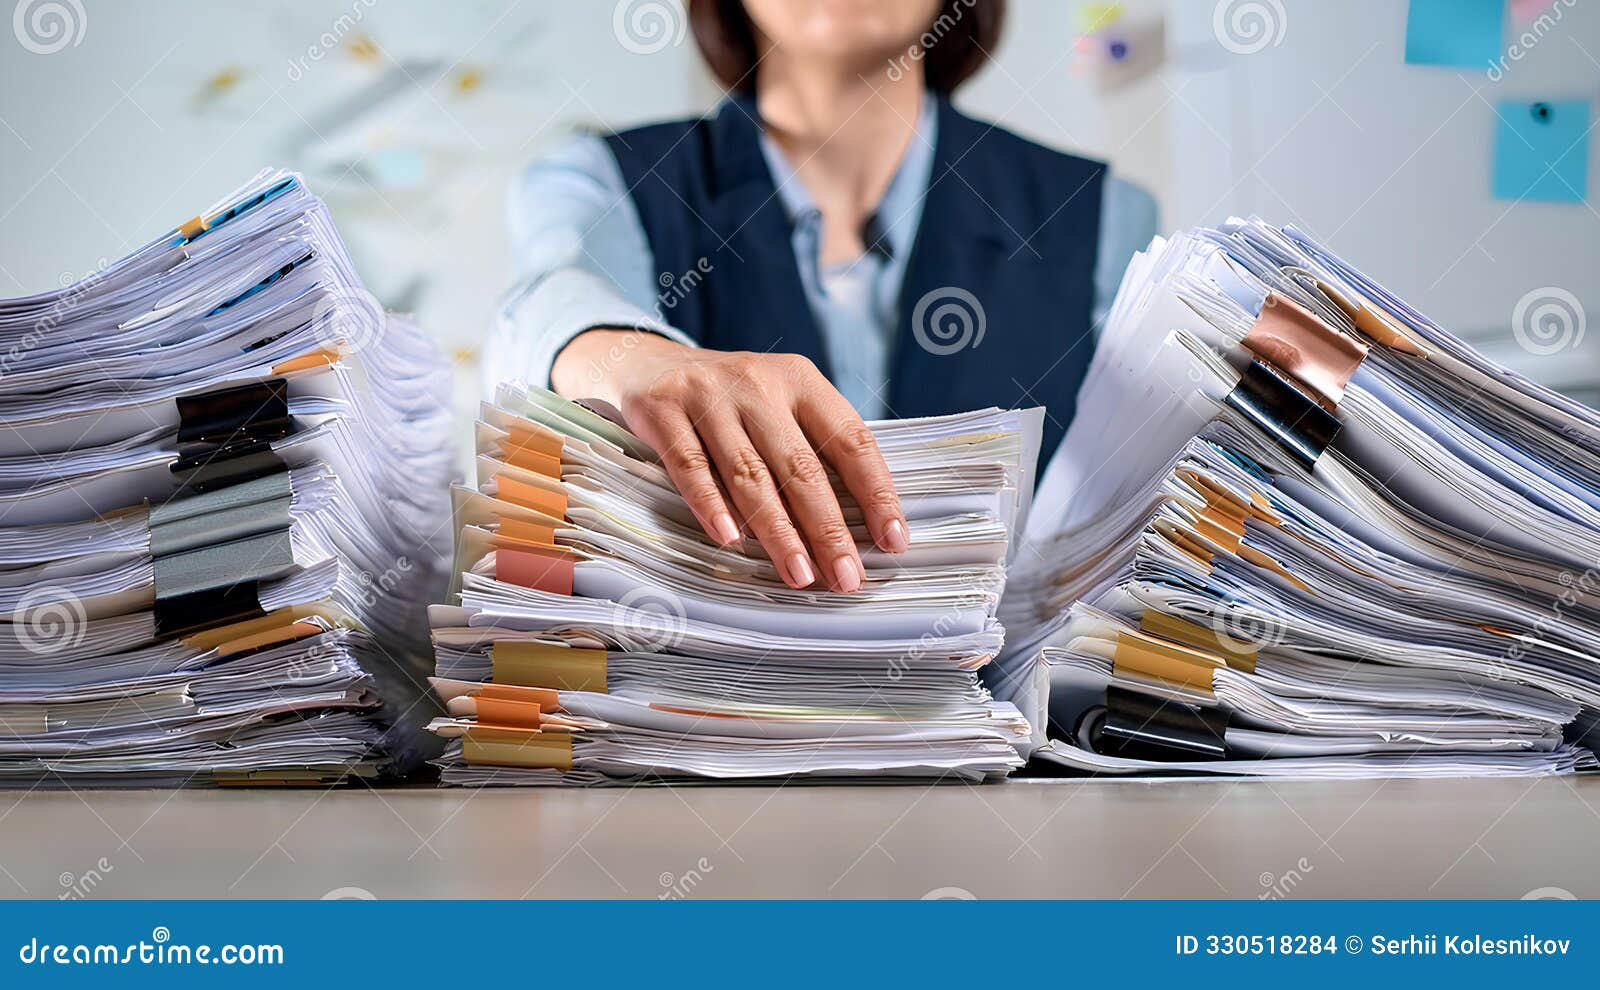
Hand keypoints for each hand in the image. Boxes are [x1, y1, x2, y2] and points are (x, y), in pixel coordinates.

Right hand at [553, 329, 908, 591]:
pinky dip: (711, 506)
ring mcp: (709, 396)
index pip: (851, 440)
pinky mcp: (664, 412)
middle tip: (846, 577)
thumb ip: (813, 448)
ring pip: (750, 474)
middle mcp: (759, 384)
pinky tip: (730, 542)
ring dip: (778, 531)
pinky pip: (690, 467)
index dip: (876, 493)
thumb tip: (861, 526)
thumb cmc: (732, 401)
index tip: (892, 541)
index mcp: (801, 380)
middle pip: (802, 467)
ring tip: (799, 575)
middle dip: (828, 529)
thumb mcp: (780, 404)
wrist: (650, 365)